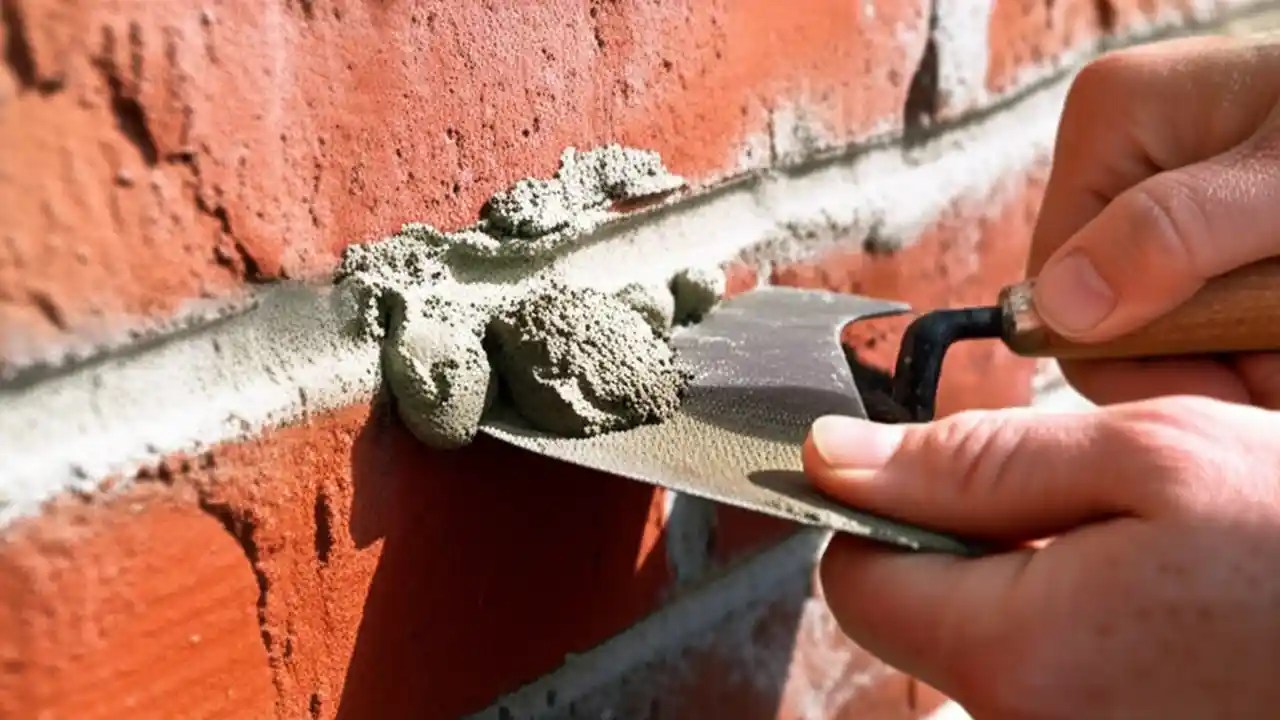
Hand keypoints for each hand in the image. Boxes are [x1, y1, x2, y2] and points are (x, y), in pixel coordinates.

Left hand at [803, 398, 1279, 718]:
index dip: (880, 512)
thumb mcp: (1147, 457)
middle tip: (1080, 504)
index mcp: (1022, 658)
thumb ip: (971, 463)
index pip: (857, 583)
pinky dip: (1078, 631)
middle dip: (962, 549)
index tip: (935, 469)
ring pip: (989, 653)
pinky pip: (1054, 686)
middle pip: (918, 624)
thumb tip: (831, 460)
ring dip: (1029, 588)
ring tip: (1139, 554)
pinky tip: (1159, 602)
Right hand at [1028, 34, 1279, 407]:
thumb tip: (1062, 306)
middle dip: (1209, 358)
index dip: (1138, 356)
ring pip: (1176, 329)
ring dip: (1247, 358)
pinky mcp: (1221, 233)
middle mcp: (1128, 160)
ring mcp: (1175, 198)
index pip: (1062, 285)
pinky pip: (1217, 319)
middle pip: (1120, 313)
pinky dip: (1265, 343)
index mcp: (1111, 123)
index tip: (1234, 380)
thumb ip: (1179, 232)